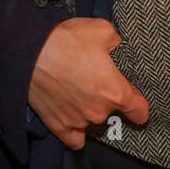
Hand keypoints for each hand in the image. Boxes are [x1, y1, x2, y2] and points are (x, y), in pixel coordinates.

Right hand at [28, 18, 149, 150]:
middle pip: (113, 112)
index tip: (133, 99)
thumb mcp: (101, 29)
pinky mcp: (59, 126)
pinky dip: (76, 131)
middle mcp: (100, 111)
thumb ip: (116, 41)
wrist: (29, 53)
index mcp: (116, 91)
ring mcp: (79, 121)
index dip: (138, 104)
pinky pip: (74, 139)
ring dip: (89, 110)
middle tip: (93, 79)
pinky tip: (74, 117)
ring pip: (93, 122)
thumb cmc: (66, 41)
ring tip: (77, 90)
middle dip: (107, 98)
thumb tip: (116, 46)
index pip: (139, 111)